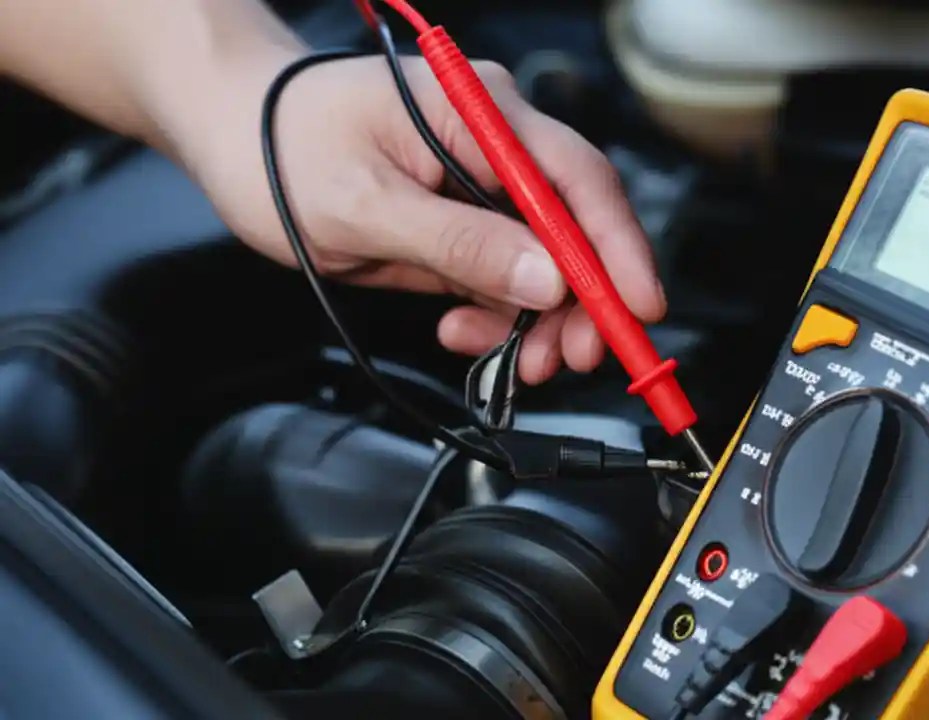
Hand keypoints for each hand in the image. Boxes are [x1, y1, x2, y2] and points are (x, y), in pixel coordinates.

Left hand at [173, 52, 664, 384]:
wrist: (231, 136)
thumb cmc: (280, 149)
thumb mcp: (364, 208)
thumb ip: (460, 243)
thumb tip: (547, 279)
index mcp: (478, 114)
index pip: (576, 179)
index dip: (617, 247)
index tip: (638, 308)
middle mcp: (494, 142)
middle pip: (575, 225)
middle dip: (581, 300)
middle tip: (569, 360)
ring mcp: (482, 182)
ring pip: (546, 261)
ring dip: (541, 320)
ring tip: (517, 362)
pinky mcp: (466, 217)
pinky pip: (508, 273)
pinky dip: (501, 314)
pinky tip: (468, 331)